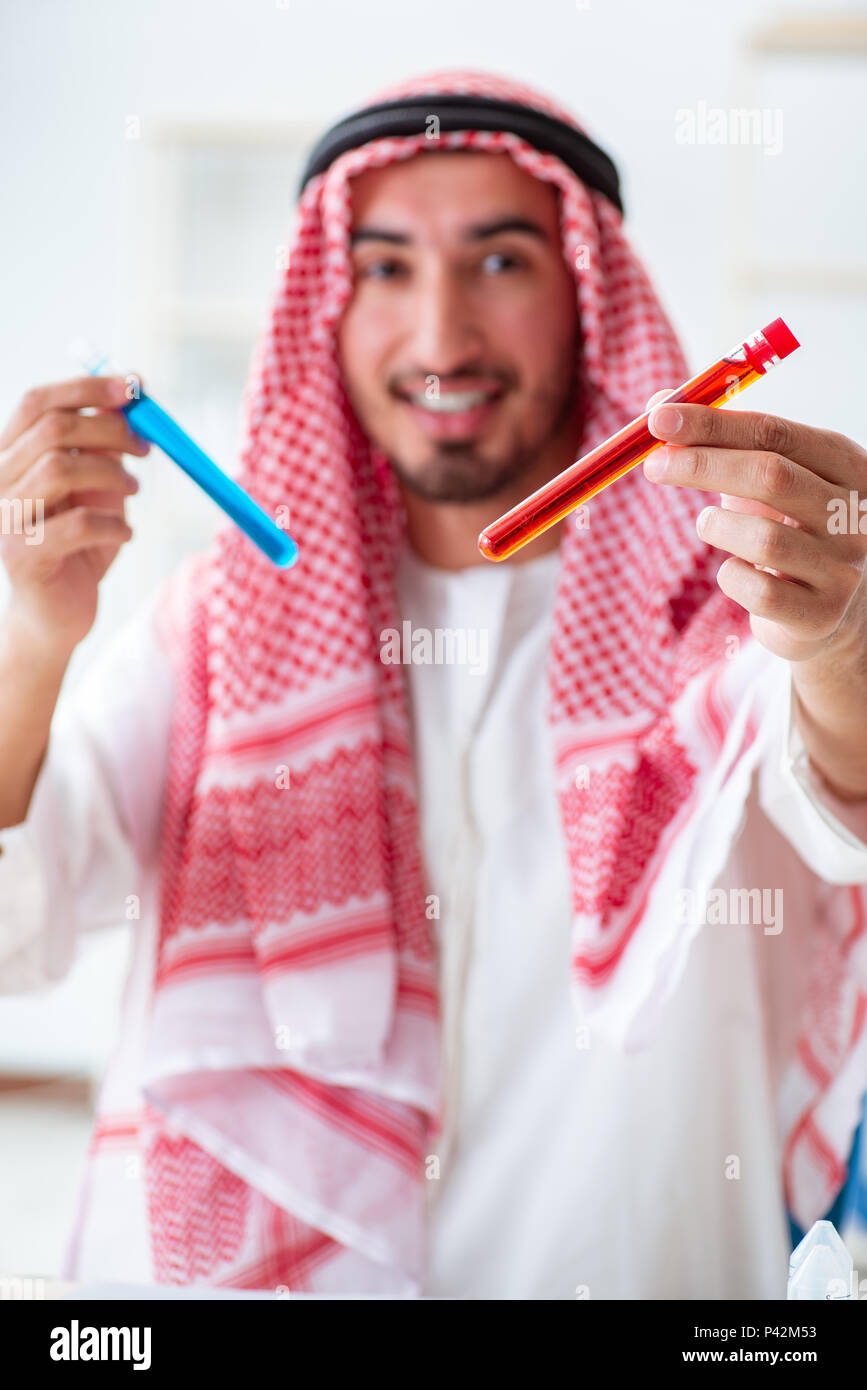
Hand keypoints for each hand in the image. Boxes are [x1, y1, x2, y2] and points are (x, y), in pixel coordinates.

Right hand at [0, 376, 148, 654]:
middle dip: (110, 430)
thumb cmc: (79, 546)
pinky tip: (125, 535)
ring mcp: (4, 518)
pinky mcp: (22, 556)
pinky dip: (113, 525)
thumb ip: (103, 444)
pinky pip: (76, 524)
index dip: (86, 387)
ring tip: (134, 491)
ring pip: (60, 469)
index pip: (37, 402)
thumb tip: (129, 390)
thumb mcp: (96, 487)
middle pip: (53, 429)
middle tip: (146, 448)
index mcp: (10, 456)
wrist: (56, 617)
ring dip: (111, 474)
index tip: (133, 385)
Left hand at [641, 392, 866, 664]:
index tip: (658, 419)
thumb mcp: (763, 479)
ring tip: (711, 526)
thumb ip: (718, 441)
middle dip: (702, 466)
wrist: (828, 610)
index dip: (712, 424)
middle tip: (654, 466)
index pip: (775, 433)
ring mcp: (844, 566)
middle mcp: (856, 513)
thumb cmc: (789, 529)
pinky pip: (757, 591)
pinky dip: (731, 577)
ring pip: (764, 538)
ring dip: (717, 527)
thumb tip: (658, 406)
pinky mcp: (822, 614)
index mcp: (845, 465)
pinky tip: (739, 572)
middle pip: (772, 476)